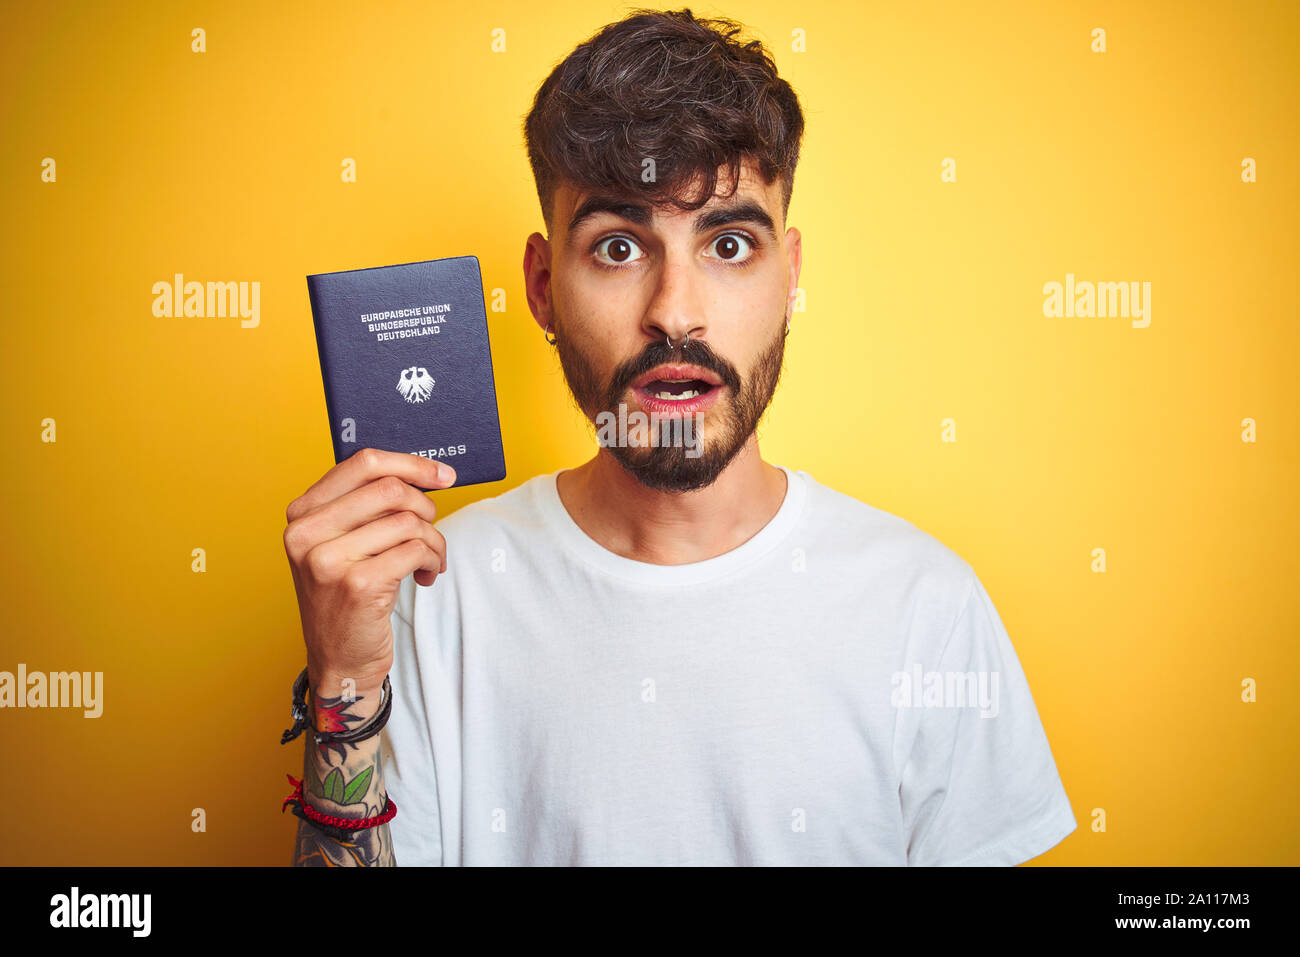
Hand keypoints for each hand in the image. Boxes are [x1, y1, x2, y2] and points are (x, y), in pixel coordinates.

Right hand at [283, 448, 454, 688]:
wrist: (339, 661)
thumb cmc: (348, 596)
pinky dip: (431, 560)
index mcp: (302, 513)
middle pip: (390, 489)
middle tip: (430, 530)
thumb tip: (423, 472)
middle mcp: (306, 533)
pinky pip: (415, 550)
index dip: (411, 464)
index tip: (442, 475)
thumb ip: (365, 506)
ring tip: (429, 560)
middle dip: (425, 508)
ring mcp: (328, 560)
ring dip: (433, 540)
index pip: (363, 463)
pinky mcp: (357, 585)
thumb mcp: (342, 544)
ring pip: (408, 522)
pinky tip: (424, 576)